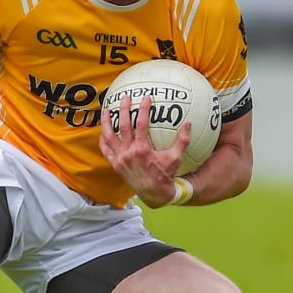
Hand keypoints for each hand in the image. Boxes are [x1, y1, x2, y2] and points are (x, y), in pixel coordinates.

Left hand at [99, 93, 192, 207]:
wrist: (154, 194)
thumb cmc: (165, 175)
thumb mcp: (176, 158)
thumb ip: (182, 140)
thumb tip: (188, 123)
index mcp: (142, 149)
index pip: (140, 124)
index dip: (143, 109)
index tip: (146, 98)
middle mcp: (128, 153)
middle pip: (122, 126)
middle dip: (123, 109)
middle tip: (125, 98)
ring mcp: (120, 159)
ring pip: (109, 136)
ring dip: (107, 122)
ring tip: (106, 110)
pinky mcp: (116, 165)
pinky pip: (106, 150)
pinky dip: (103, 141)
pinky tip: (103, 133)